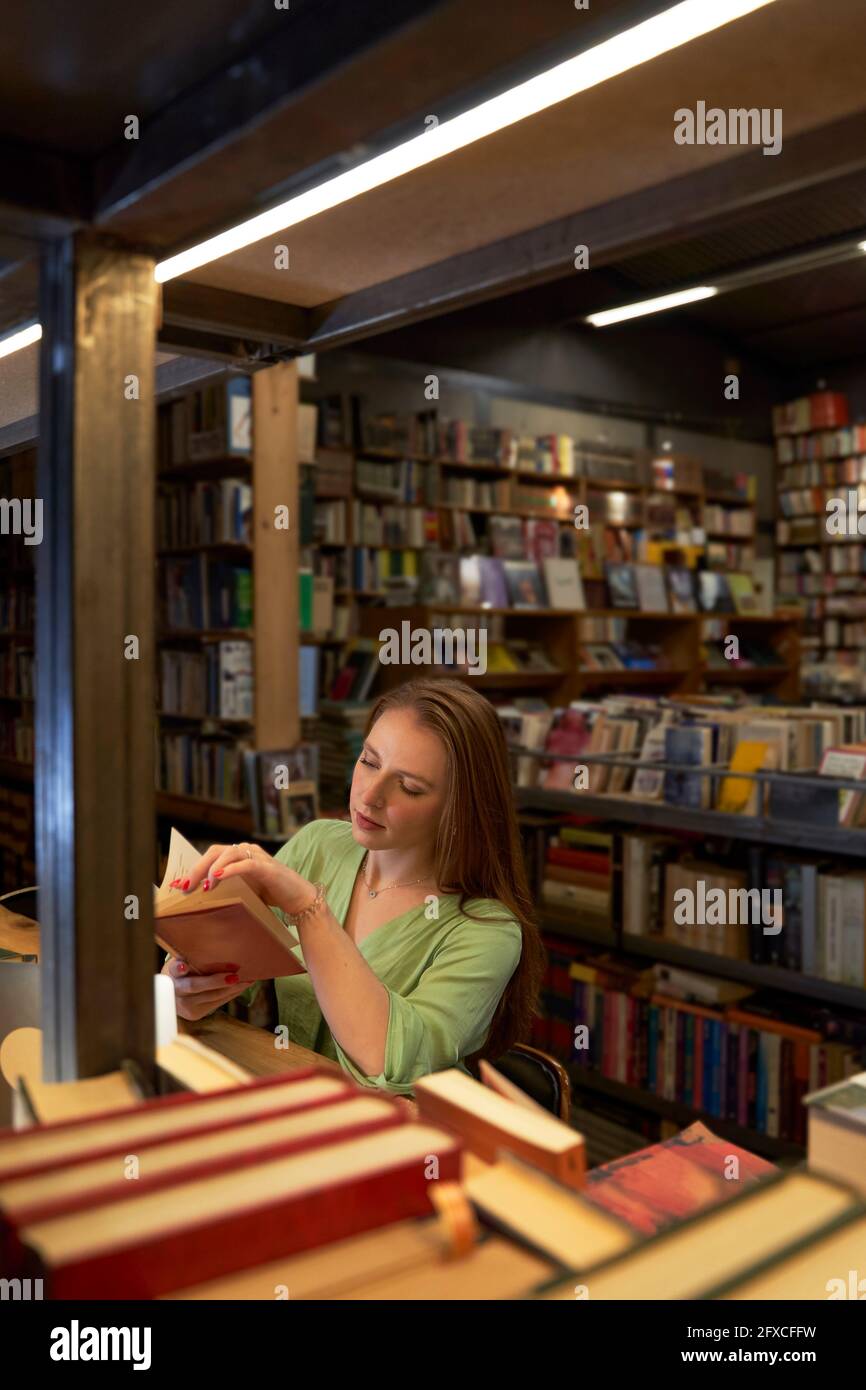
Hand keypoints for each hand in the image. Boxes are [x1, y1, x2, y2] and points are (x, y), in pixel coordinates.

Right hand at [162, 956, 252, 1021]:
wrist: (174, 996)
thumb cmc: (184, 973)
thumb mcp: (183, 963)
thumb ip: (193, 958)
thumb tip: (221, 947)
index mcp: (171, 973)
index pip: (174, 970)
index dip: (179, 968)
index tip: (183, 966)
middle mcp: (177, 990)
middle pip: (195, 986)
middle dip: (216, 981)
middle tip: (234, 976)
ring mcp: (185, 1005)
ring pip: (211, 997)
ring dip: (231, 988)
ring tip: (247, 980)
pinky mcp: (195, 1014)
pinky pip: (216, 1003)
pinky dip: (231, 994)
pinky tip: (242, 986)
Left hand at [171, 842, 317, 918]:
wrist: (299, 899)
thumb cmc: (270, 895)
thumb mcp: (243, 892)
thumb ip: (225, 889)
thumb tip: (199, 899)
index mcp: (238, 856)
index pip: (210, 856)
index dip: (192, 867)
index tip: (176, 884)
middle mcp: (246, 851)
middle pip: (215, 852)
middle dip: (197, 868)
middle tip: (184, 886)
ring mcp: (257, 856)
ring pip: (228, 854)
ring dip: (212, 869)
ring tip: (203, 885)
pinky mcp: (267, 867)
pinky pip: (246, 864)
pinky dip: (230, 870)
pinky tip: (217, 878)